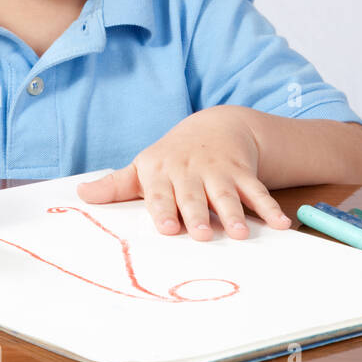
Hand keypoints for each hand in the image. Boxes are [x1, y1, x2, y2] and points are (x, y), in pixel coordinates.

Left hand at [75, 105, 293, 240]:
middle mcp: (190, 170)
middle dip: (199, 214)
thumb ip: (115, 186)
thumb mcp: (144, 167)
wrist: (216, 125)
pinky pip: (257, 191)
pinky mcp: (243, 172)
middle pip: (194, 195)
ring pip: (226, 193)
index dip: (164, 209)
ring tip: (241, 234)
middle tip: (204, 235)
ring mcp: (219, 170)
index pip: (160, 193)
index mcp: (161, 171)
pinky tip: (280, 225)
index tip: (169, 228)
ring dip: (235, 213)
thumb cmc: (171, 157)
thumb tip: (80, 195)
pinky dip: (270, 208)